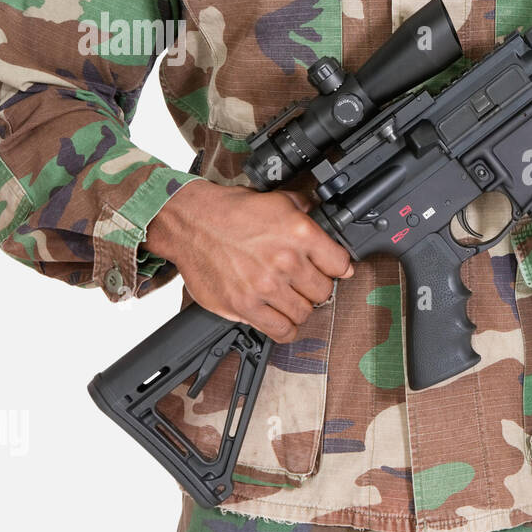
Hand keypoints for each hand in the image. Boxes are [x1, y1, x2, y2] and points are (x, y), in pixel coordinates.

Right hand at [145, 180, 353, 342]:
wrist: (191, 222)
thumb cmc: (231, 211)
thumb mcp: (277, 200)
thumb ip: (305, 209)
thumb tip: (325, 218)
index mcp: (300, 233)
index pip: (340, 264)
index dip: (337, 267)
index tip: (331, 269)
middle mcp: (285, 261)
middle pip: (324, 291)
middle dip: (316, 287)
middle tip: (303, 282)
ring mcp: (265, 286)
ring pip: (305, 312)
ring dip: (299, 307)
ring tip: (289, 297)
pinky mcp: (244, 305)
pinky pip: (281, 331)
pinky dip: (285, 328)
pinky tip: (281, 318)